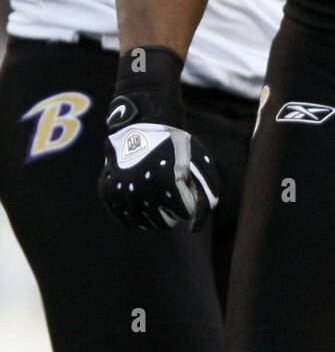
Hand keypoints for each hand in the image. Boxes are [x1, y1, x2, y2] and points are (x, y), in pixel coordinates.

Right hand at [99, 48, 218, 230]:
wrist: (140, 126)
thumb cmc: (174, 145)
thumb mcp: (199, 160)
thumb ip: (208, 190)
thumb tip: (198, 225)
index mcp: (164, 182)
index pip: (185, 212)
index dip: (189, 200)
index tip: (185, 186)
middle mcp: (140, 191)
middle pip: (164, 223)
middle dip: (173, 211)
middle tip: (172, 193)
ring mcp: (121, 193)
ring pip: (145, 224)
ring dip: (156, 214)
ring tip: (158, 194)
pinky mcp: (108, 194)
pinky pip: (127, 220)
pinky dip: (137, 214)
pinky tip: (143, 198)